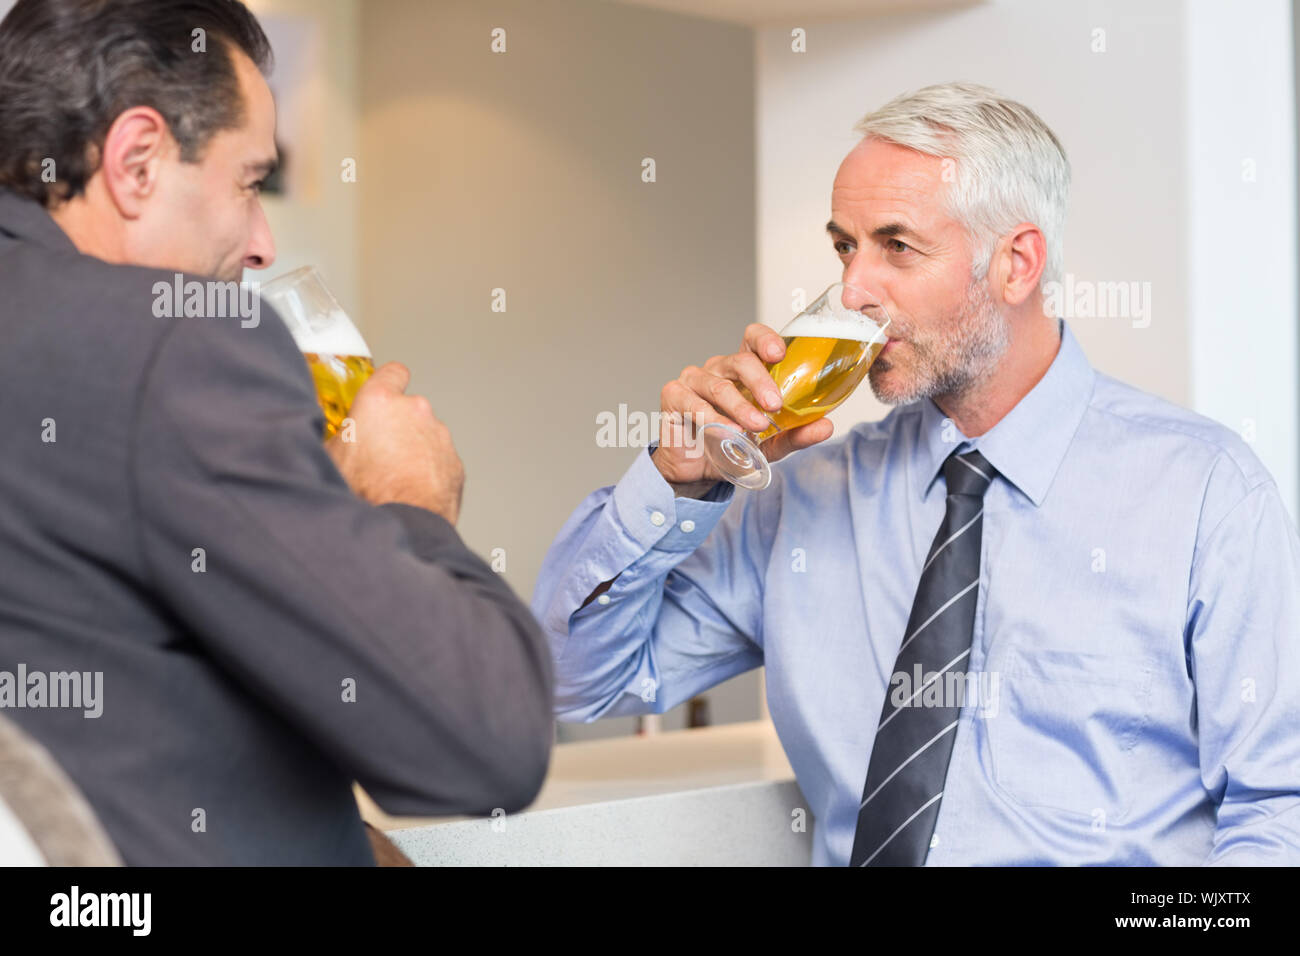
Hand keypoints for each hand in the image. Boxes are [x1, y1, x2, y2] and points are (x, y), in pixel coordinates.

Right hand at [324, 361, 464, 523]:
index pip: (392, 372)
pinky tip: (410, 490)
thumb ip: (340, 435)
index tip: (385, 389)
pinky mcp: (454, 463)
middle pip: (408, 409)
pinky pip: (439, 461)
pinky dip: (428, 471)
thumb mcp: (329, 456)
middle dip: (396, 425)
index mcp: (380, 401)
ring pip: (425, 436)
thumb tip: (336, 438)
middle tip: (377, 451)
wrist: (402, 523)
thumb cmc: (365, 491)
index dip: (388, 381)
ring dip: (413, 450)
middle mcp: (415, 412)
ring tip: (392, 478)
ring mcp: (439, 437)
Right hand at [653, 323, 833, 495]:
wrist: (697, 470)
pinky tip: (725, 432)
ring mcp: (694, 379)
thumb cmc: (731, 445)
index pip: (753, 339)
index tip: (779, 353)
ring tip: (755, 427)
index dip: (765, 339)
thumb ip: (795, 433)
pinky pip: (694, 404)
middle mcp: (719, 369)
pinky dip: (712, 420)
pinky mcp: (673, 395)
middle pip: (741, 361)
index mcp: (743, 370)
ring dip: (740, 407)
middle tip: (775, 405)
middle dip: (761, 382)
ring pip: (720, 386)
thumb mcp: (770, 443)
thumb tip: (826, 426)